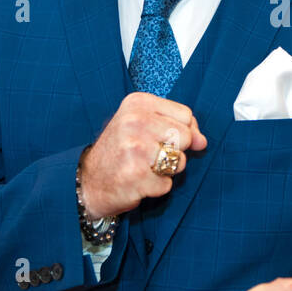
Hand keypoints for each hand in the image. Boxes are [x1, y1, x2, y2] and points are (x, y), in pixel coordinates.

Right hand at [79, 92, 206, 217]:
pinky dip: (156, 187)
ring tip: (143, 167)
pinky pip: (167, 184)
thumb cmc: (120, 151)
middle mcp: (134, 121)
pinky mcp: (135, 175)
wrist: (89, 181)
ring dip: (166, 171)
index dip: (182, 131)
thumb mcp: (143, 125)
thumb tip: (202, 141)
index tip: (162, 138)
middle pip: (185, 137)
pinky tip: (138, 181)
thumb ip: (177, 126)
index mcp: (138, 103)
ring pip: (179, 162)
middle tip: (150, 155)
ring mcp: (134, 148)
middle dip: (175, 152)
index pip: (186, 115)